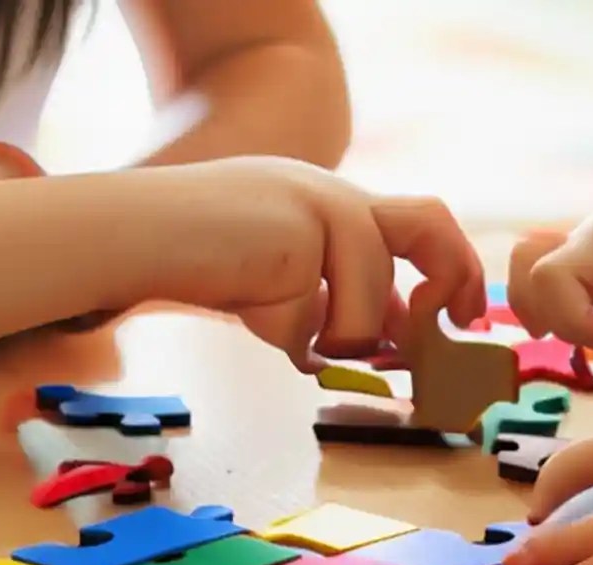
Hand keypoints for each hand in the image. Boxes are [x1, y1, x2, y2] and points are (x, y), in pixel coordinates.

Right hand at [151, 157, 485, 371]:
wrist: (128, 234)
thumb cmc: (200, 262)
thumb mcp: (290, 282)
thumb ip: (343, 300)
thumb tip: (401, 340)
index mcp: (338, 202)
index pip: (421, 224)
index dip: (455, 268)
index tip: (464, 316)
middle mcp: (336, 196)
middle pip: (430, 224)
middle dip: (455, 278)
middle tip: (453, 326)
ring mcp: (318, 207)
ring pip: (372, 299)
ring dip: (339, 336)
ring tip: (290, 331)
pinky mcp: (297, 232)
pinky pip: (317, 315)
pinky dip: (287, 334)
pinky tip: (251, 309)